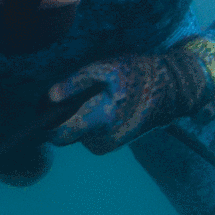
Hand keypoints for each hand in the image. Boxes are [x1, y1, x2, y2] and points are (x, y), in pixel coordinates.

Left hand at [47, 37, 214, 153]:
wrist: (169, 91)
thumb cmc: (135, 75)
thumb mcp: (104, 69)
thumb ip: (74, 83)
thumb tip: (49, 96)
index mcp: (100, 119)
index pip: (60, 135)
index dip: (47, 124)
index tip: (44, 110)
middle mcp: (104, 139)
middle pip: (67, 135)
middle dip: (63, 119)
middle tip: (69, 96)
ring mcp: (110, 145)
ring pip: (79, 135)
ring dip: (79, 119)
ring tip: (93, 98)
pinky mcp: (113, 145)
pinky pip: (90, 136)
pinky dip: (90, 123)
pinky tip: (102, 107)